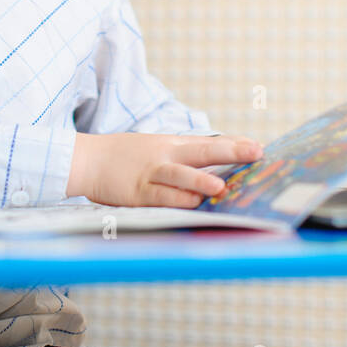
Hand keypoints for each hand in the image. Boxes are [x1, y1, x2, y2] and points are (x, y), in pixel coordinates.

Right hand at [66, 132, 262, 207]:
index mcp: (173, 145)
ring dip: (201, 181)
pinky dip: (177, 200)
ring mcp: (152, 174)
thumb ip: (185, 157)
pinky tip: (193, 203)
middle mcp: (166, 156)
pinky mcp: (138, 193)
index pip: (209, 142)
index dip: (235, 144)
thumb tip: (218, 167)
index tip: (258, 146)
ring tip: (221, 187)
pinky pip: (160, 197)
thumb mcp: (158, 148)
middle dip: (231, 152)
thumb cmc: (126, 157)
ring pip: (180, 176)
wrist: (88, 159)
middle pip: (202, 152)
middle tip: (255, 152)